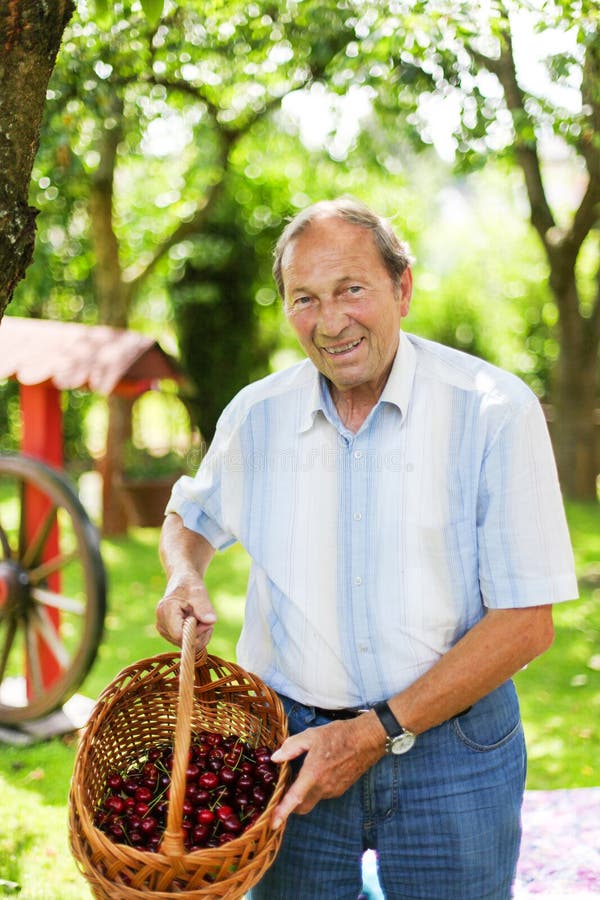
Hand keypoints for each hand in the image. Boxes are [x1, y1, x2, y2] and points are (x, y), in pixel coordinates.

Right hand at [156, 568, 216, 647]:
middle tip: (207, 618)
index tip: (205, 621)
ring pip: (186, 645)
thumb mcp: (198, 592)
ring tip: (202, 618)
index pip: (179, 635)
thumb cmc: (190, 585)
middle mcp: (161, 624)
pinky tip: (198, 624)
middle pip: (184, 642)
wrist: (182, 583)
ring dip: (200, 635)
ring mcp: (164, 631)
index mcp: (166, 611)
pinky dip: (197, 637)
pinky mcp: (169, 635)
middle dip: (200, 633)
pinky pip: (186, 644)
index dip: (196, 632)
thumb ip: (204, 606)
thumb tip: (211, 621)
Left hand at [269, 712, 384, 828]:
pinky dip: (316, 787)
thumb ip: (291, 747)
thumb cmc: (339, 735)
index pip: (295, 799)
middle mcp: (323, 787)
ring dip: (305, 792)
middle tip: (284, 790)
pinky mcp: (341, 789)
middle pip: (302, 806)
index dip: (282, 812)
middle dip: (291, 805)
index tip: (272, 824)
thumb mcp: (311, 735)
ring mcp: (334, 790)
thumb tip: (275, 758)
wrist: (367, 739)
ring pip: (313, 799)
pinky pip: (324, 793)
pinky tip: (319, 770)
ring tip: (304, 771)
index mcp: (313, 774)